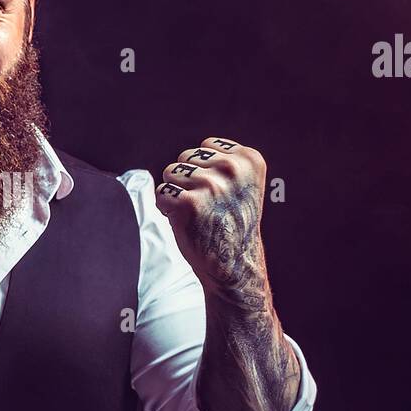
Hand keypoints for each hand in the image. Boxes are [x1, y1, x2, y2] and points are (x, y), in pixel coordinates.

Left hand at [154, 136, 269, 309]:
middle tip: (208, 206)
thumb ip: (223, 161)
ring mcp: (210, 185)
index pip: (206, 146)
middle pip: (185, 157)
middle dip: (188, 180)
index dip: (206, 169)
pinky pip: (161, 193)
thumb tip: (190, 153)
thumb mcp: (241, 184)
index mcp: (249, 160)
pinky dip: (166, 208)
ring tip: (197, 213)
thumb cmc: (231, 222)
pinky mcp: (187, 203)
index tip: (221, 192)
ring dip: (176, 193)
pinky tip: (186, 221)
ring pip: (170, 173)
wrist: (234, 265)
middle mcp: (231, 169)